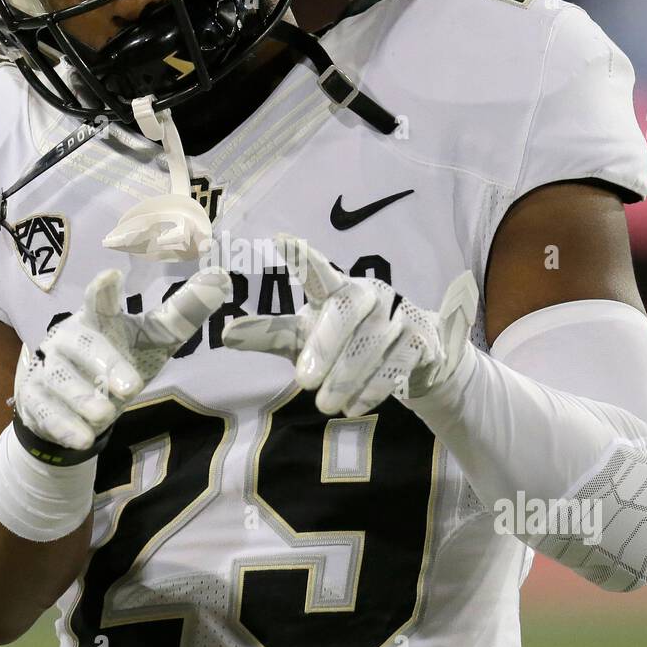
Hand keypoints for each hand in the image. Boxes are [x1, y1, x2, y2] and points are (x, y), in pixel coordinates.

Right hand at [15, 265, 230, 452]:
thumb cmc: (117, 357)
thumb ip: (182, 314)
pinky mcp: (35, 400)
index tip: (111, 277)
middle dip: (106, 365)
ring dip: (83, 399)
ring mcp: (48, 369)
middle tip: (130, 388)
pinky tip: (82, 439)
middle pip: (84, 347)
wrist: (71, 397)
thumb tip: (221, 279)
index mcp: (96, 319)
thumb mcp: (152, 340)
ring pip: (61, 381)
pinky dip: (64, 426)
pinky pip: (47, 412)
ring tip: (105, 416)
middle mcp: (68, 339)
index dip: (103, 291)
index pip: (98, 301)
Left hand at [221, 233, 476, 416]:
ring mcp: (399, 313)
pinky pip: (398, 362)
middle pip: (346, 310)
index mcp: (338, 289)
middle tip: (304, 383)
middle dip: (325, 346)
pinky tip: (356, 407)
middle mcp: (370, 293)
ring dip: (347, 378)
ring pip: (372, 342)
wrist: (410, 361)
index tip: (281, 239)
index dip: (303, 257)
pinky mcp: (421, 338)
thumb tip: (224, 333)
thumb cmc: (346, 343)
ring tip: (327, 406)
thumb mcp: (306, 339)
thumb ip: (270, 335)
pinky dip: (375, 388)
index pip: (319, 271)